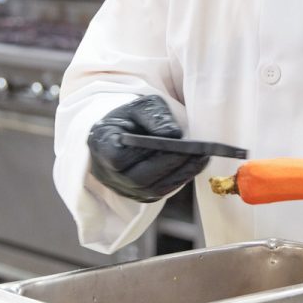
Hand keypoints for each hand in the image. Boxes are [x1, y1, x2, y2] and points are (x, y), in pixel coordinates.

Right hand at [87, 95, 208, 203]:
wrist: (120, 132)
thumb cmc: (129, 117)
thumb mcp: (140, 106)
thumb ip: (155, 117)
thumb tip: (174, 135)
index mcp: (101, 146)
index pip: (120, 158)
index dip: (146, 153)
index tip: (175, 142)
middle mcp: (107, 173)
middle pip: (139, 178)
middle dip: (170, 165)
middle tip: (197, 152)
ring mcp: (121, 188)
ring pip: (151, 189)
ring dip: (179, 175)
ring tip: (201, 158)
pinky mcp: (136, 196)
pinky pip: (158, 193)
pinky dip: (177, 181)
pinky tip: (194, 167)